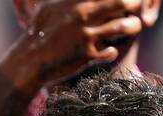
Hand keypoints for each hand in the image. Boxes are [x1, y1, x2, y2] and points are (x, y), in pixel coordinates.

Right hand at [3, 0, 145, 94]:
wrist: (27, 63)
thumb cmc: (36, 33)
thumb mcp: (47, 8)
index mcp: (77, 0)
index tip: (124, 0)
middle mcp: (84, 14)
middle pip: (123, 2)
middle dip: (134, 4)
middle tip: (135, 9)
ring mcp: (87, 35)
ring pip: (123, 26)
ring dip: (131, 27)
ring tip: (130, 28)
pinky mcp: (87, 55)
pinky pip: (112, 50)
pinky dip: (113, 50)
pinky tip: (109, 50)